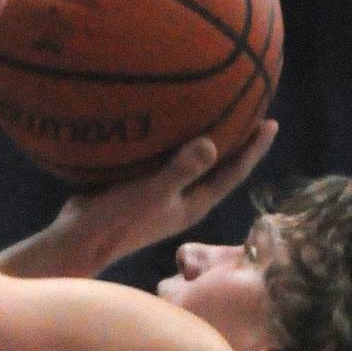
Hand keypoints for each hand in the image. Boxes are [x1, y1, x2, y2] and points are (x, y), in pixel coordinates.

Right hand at [51, 121, 278, 267]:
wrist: (79, 240)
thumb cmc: (118, 219)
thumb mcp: (152, 193)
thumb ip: (181, 170)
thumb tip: (212, 144)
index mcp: (194, 203)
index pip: (234, 173)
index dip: (254, 149)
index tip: (272, 123)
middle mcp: (183, 200)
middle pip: (220, 168)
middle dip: (238, 141)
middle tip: (253, 110)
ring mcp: (163, 196)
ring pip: (192, 163)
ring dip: (206, 140)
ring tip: (215, 111)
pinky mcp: (141, 189)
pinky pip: (166, 160)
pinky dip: (173, 142)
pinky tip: (166, 121)